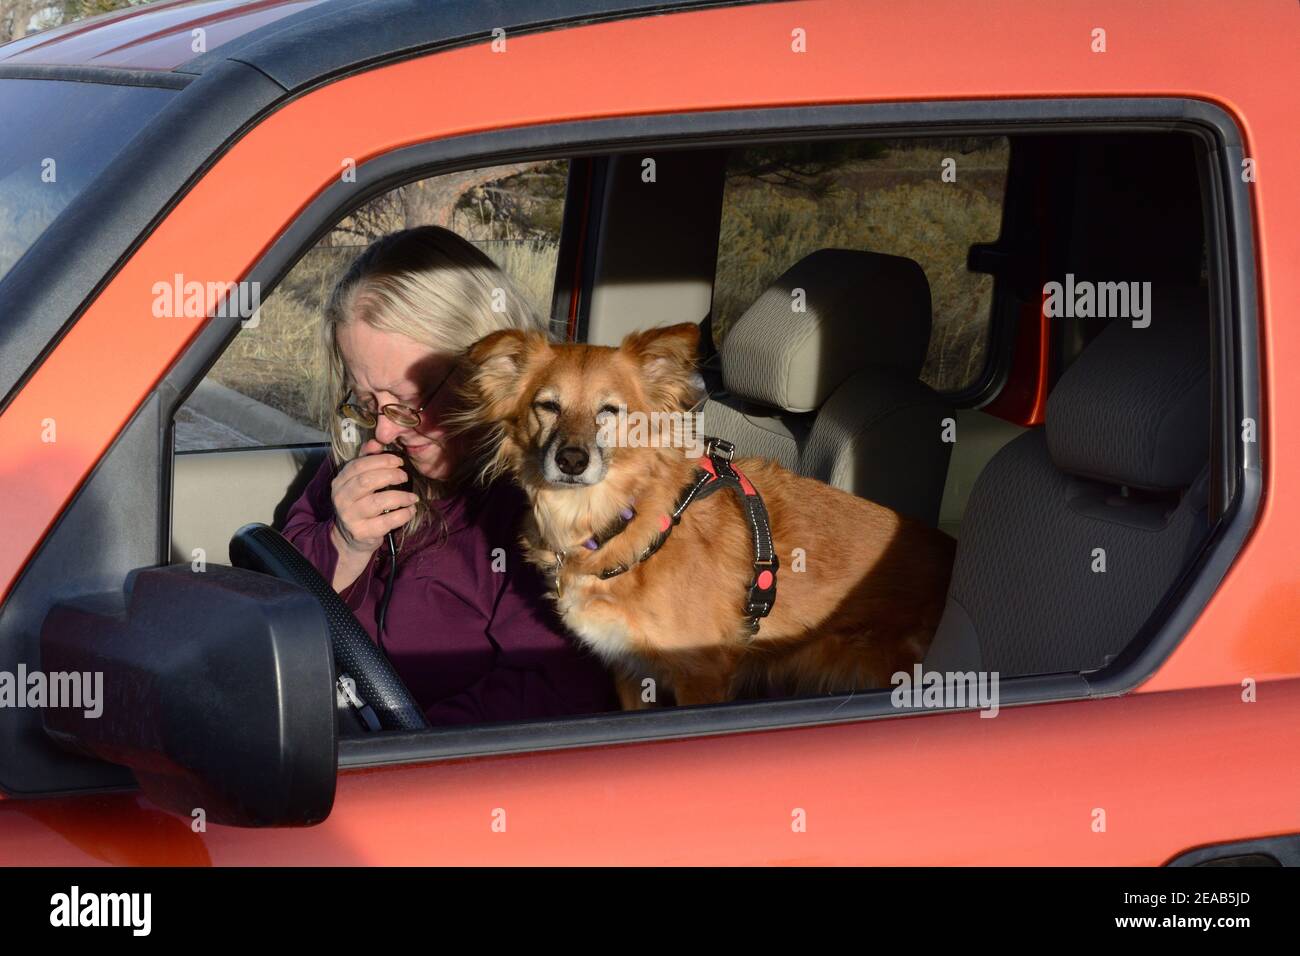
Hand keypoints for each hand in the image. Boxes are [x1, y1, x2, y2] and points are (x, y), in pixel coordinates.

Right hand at [329, 439, 418, 556]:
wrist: (351, 537)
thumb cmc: (359, 504)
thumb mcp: (358, 481)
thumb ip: (366, 460)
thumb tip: (376, 442)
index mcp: (340, 482)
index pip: (358, 465)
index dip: (381, 460)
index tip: (399, 461)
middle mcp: (341, 499)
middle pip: (366, 481)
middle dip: (390, 475)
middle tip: (405, 476)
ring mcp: (350, 517)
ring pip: (377, 502)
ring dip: (400, 497)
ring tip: (412, 497)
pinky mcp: (362, 533)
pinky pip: (386, 521)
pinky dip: (402, 515)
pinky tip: (410, 510)